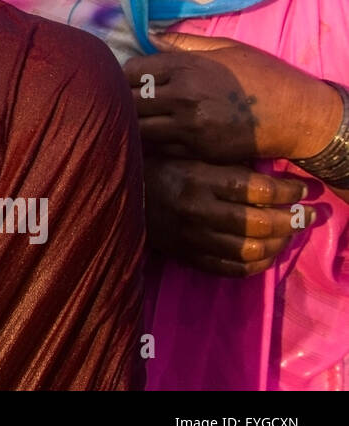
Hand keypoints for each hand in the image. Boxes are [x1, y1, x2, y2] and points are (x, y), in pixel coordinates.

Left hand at [124, 32, 341, 162]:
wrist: (297, 115)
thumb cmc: (263, 76)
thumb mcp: (227, 48)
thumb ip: (184, 43)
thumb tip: (149, 36)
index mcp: (187, 67)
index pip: (133, 70)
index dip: (124, 74)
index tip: (125, 78)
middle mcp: (184, 96)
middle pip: (130, 100)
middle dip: (121, 100)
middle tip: (120, 101)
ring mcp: (190, 126)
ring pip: (140, 128)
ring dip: (132, 124)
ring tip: (133, 120)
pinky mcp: (198, 150)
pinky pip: (160, 148)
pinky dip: (152, 142)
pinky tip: (152, 137)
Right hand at [145, 155, 312, 275]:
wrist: (116, 195)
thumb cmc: (156, 168)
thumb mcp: (188, 157)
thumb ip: (225, 166)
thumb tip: (273, 177)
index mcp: (197, 179)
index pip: (257, 189)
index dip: (288, 191)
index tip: (304, 189)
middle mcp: (196, 210)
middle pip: (260, 223)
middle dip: (293, 219)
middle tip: (309, 214)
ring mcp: (192, 238)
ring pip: (252, 250)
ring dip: (280, 243)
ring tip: (290, 233)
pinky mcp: (188, 256)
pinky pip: (233, 268)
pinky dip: (258, 263)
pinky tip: (267, 252)